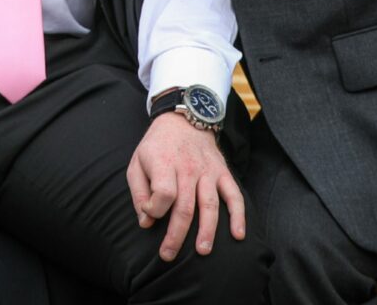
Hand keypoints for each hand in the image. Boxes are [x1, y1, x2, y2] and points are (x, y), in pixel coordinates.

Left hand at [127, 112, 246, 261]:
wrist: (182, 120)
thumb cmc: (156, 146)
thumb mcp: (137, 162)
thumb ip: (139, 192)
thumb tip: (146, 221)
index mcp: (164, 164)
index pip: (163, 193)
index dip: (155, 209)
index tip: (150, 215)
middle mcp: (187, 169)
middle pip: (184, 206)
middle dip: (176, 234)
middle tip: (168, 255)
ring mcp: (208, 171)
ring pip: (209, 205)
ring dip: (207, 230)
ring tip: (203, 251)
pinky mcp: (223, 173)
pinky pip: (234, 196)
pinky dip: (238, 216)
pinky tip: (238, 234)